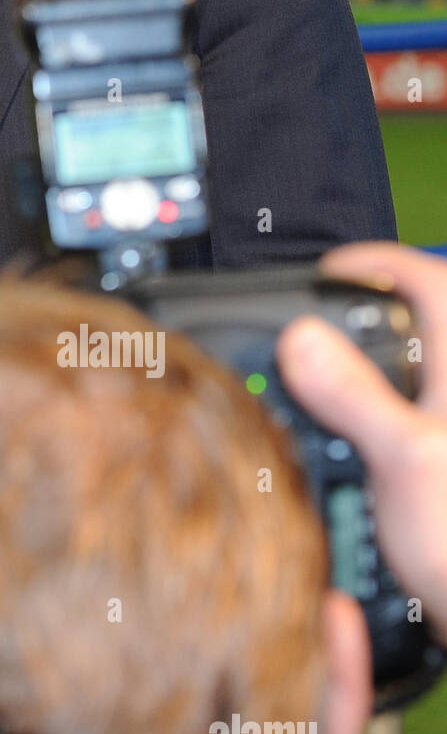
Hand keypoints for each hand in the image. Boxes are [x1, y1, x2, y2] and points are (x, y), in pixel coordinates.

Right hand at [278, 241, 446, 638]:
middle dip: (359, 321)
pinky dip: (367, 421)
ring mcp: (439, 435)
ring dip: (360, 376)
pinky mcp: (432, 470)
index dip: (374, 263)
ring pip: (405, 381)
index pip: (427, 280)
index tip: (325, 271)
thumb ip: (352, 394)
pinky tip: (340, 449)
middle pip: (413, 330)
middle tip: (306, 328)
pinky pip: (398, 425)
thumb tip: (301, 338)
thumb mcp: (404, 461)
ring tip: (310, 386)